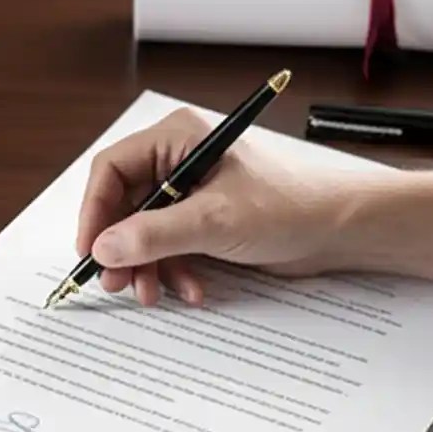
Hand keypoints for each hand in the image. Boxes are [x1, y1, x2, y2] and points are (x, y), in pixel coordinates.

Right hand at [77, 107, 353, 305]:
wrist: (341, 231)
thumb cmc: (290, 207)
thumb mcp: (214, 222)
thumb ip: (154, 234)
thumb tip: (103, 248)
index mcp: (177, 138)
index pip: (112, 169)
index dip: (95, 211)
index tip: (92, 250)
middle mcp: (178, 159)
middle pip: (124, 204)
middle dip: (122, 248)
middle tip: (117, 282)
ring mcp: (190, 190)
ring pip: (143, 230)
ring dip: (147, 265)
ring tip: (153, 293)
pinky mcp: (203, 218)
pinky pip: (169, 245)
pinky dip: (173, 269)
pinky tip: (190, 289)